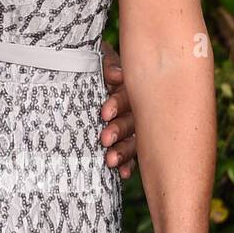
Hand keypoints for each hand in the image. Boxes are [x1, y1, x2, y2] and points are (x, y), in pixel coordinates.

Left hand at [100, 39, 136, 177]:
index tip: (103, 113)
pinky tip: (123, 173)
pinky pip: (133, 156)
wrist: (97, 71)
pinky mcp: (129, 143)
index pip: (126, 96)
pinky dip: (128, 164)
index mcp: (130, 88)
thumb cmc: (100, 65)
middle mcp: (136, 108)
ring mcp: (135, 127)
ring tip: (110, 160)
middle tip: (104, 139)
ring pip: (134, 140)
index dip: (116, 104)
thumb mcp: (100, 59)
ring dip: (123, 151)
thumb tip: (115, 75)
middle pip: (131, 121)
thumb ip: (107, 64)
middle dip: (118, 130)